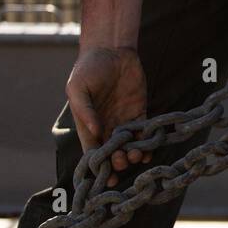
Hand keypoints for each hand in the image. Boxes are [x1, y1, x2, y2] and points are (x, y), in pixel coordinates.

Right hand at [66, 46, 151, 186]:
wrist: (111, 49)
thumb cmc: (88, 68)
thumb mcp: (78, 88)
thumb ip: (84, 111)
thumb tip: (96, 133)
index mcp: (88, 125)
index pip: (92, 152)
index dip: (99, 167)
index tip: (106, 178)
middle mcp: (106, 126)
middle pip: (113, 153)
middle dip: (118, 162)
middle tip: (123, 161)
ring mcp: (123, 120)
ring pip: (129, 146)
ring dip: (133, 155)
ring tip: (136, 155)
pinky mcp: (140, 112)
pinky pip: (144, 132)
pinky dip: (147, 143)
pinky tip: (149, 150)